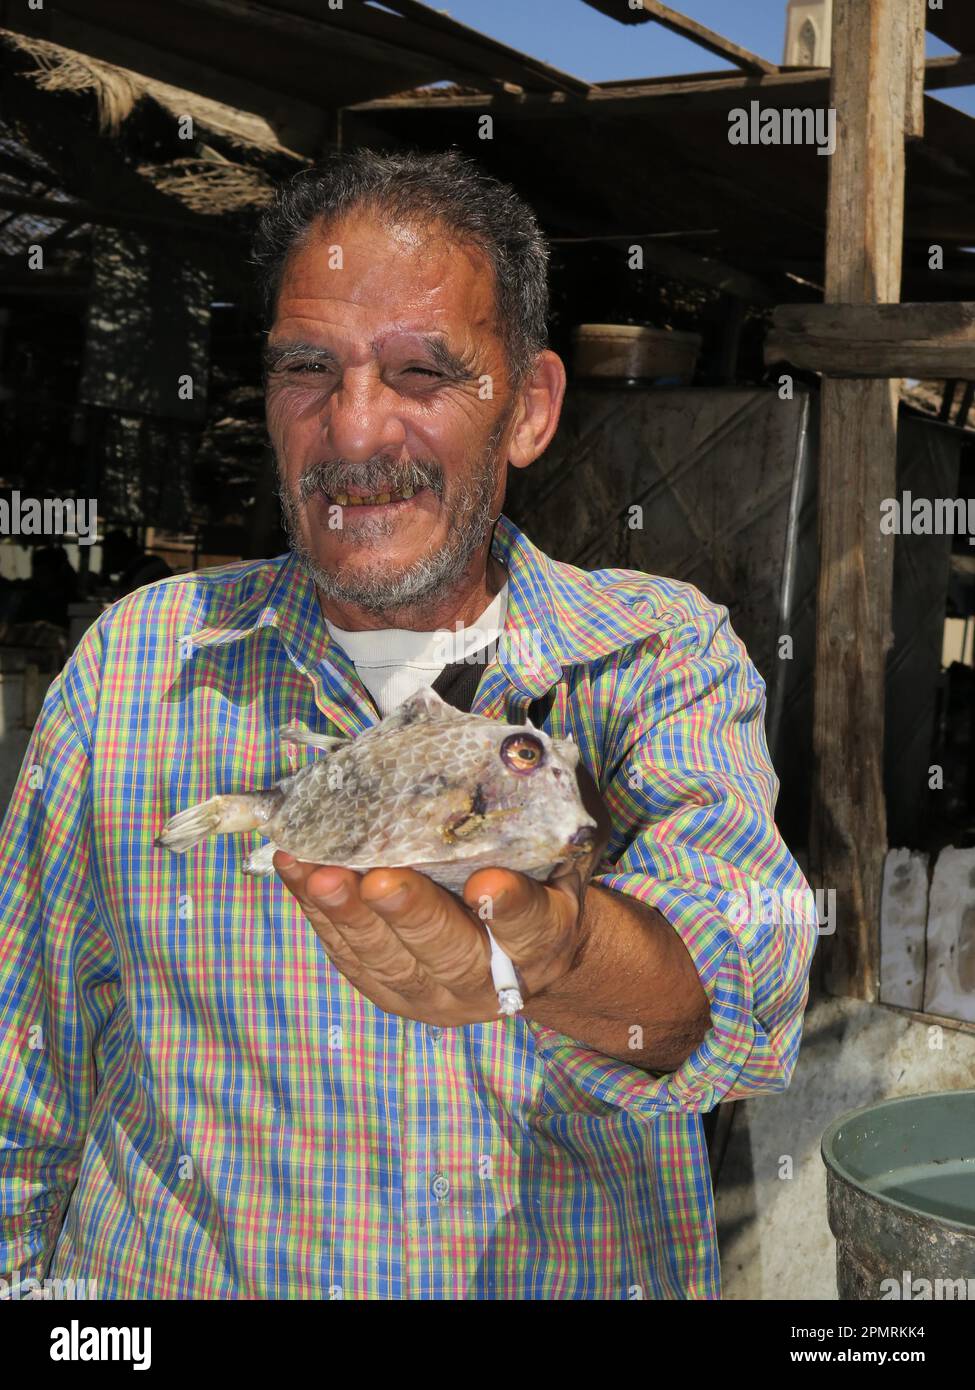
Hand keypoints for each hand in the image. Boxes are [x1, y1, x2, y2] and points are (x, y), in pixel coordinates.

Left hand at [274, 764, 612, 1026]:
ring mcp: (434, 993)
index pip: (531, 926)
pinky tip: (297, 871)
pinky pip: (350, 956)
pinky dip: (319, 912)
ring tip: (319, 875)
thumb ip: (536, 827)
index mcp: (544, 940)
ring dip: (349, 915)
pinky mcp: (390, 992)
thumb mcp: (558, 857)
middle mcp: (489, 978)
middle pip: (450, 953)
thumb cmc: (539, 884)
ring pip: (388, 960)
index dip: (508, 907)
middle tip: (380, 880)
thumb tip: (508, 757)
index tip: (487, 882)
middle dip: (411, 914)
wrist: (528, 960)